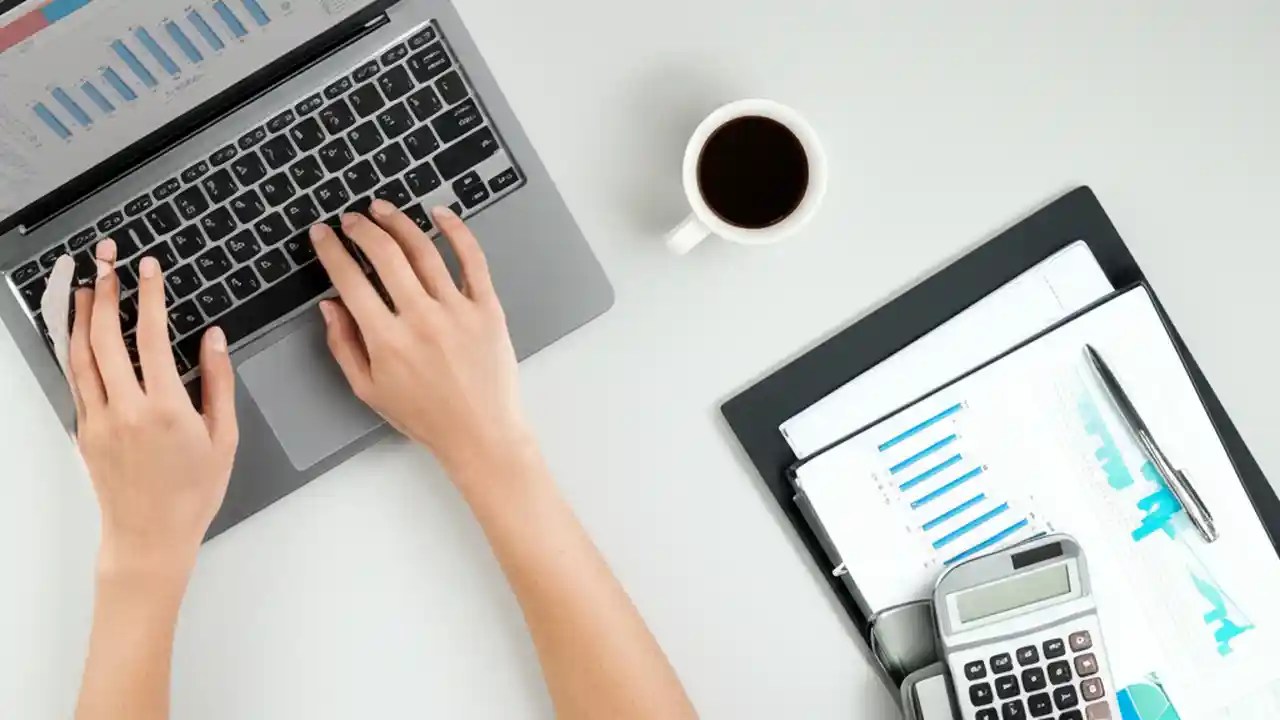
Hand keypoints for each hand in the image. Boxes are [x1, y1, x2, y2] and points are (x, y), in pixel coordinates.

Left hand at [69, 239, 238, 578]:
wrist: (150, 537)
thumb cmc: (193, 493)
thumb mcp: (224, 438)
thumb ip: (218, 383)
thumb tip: (213, 339)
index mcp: (165, 409)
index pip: (152, 337)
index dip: (149, 296)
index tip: (148, 268)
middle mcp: (125, 410)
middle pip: (105, 337)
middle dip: (106, 292)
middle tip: (108, 262)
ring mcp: (98, 420)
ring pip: (80, 355)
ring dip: (80, 315)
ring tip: (86, 285)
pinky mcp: (84, 431)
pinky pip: (75, 380)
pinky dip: (75, 348)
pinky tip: (79, 331)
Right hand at [310, 202, 530, 484]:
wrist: (481, 432)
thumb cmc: (425, 415)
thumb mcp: (369, 389)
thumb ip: (343, 345)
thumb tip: (329, 304)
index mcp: (387, 340)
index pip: (350, 280)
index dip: (332, 250)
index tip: (324, 235)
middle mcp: (421, 320)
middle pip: (385, 255)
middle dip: (361, 229)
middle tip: (351, 219)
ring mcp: (457, 311)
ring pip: (424, 250)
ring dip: (398, 222)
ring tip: (383, 209)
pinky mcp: (487, 309)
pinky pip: (472, 259)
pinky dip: (456, 231)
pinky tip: (440, 214)